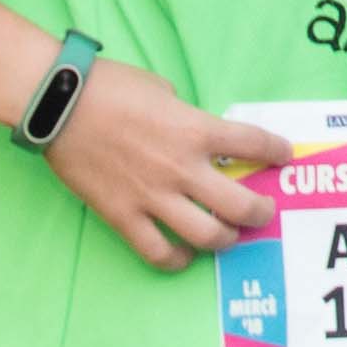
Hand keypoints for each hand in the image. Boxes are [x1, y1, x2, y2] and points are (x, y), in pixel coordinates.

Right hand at [39, 64, 289, 271]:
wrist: (62, 104)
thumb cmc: (112, 87)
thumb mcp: (164, 91)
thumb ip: (186, 116)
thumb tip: (193, 133)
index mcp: (196, 129)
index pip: (254, 143)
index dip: (277, 152)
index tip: (285, 157)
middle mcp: (182, 167)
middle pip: (240, 205)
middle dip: (260, 213)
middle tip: (263, 212)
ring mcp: (153, 196)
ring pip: (206, 236)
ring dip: (225, 240)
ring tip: (227, 236)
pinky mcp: (123, 216)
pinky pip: (158, 251)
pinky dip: (176, 259)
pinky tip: (183, 254)